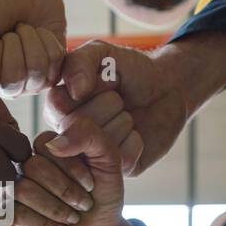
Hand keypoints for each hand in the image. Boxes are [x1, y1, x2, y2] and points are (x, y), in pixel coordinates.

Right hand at [0, 0, 66, 96]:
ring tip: (25, 30)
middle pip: (14, 77)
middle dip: (14, 42)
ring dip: (31, 38)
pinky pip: (54, 59)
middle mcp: (8, 86)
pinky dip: (48, 38)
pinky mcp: (54, 72)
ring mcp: (32, 82)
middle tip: (12, 32)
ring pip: (37, 68)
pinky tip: (40, 34)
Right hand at [4, 130, 95, 225]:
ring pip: (22, 190)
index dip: (71, 167)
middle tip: (84, 205)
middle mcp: (26, 166)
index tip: (91, 184)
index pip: (45, 144)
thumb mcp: (108, 160)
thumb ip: (88, 135)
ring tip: (72, 219)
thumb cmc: (103, 198)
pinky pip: (14, 214)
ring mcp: (14, 191)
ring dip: (56, 209)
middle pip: (33, 167)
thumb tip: (54, 143)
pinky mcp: (9, 216)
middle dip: (65, 190)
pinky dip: (44, 225)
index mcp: (47, 148)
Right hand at [48, 33, 225, 175]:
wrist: (168, 88)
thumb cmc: (129, 72)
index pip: (59, 104)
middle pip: (81, 125)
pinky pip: (121, 158)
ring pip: (101, 143)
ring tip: (127, 115)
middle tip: (119, 100)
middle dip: (109, 103)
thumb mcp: (102, 54)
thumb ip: (79, 62)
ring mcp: (90, 157)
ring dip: (124, 121)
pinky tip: (136, 133)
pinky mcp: (115, 171)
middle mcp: (68, 137)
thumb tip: (75, 92)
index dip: (91, 88)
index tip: (105, 81)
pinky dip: (136, 140)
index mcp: (57, 110)